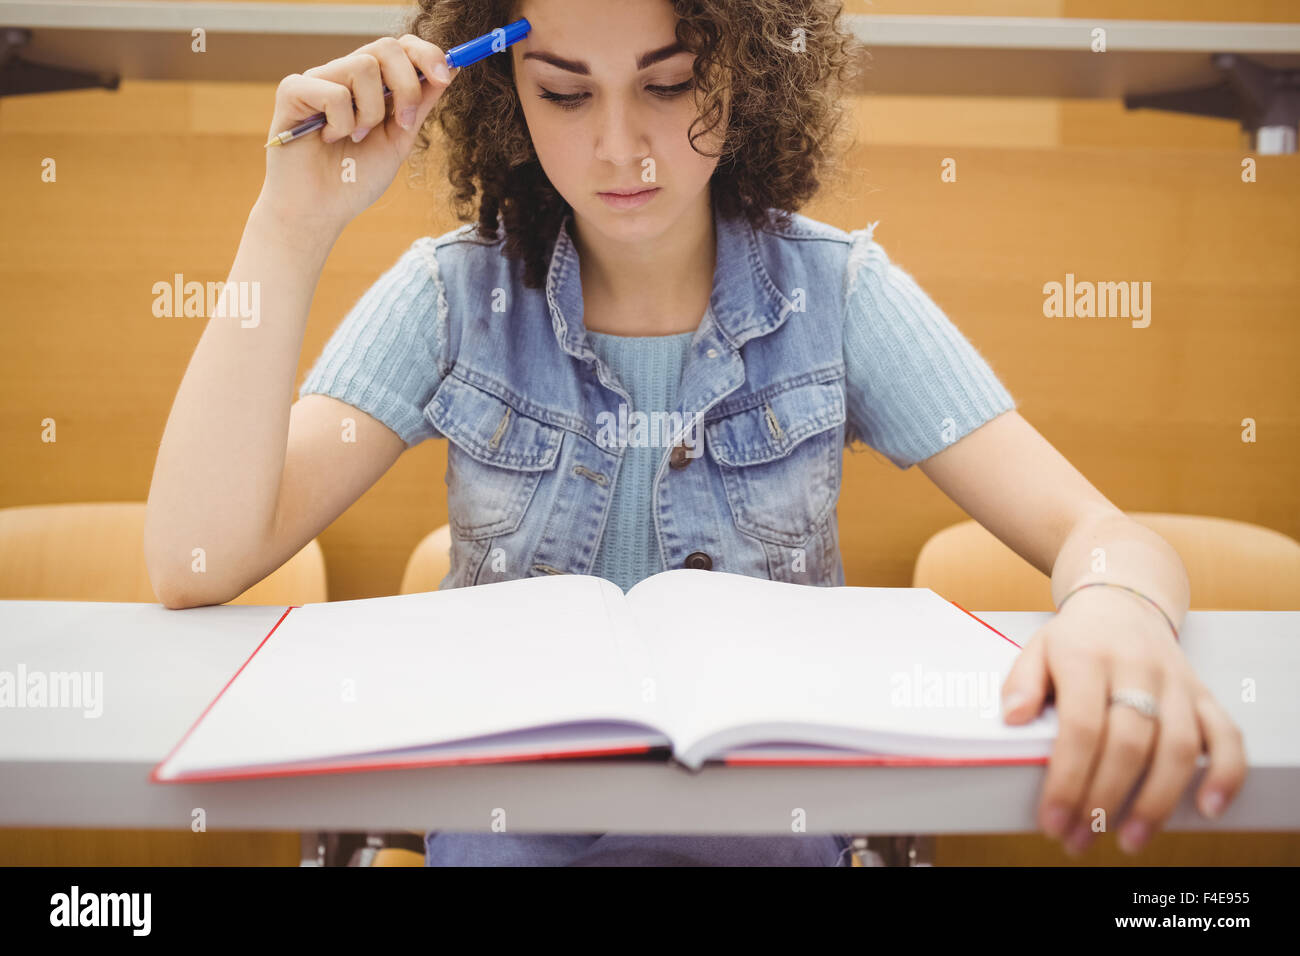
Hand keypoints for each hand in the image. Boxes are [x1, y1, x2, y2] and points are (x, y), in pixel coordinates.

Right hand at [258, 33, 459, 234]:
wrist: (319, 212)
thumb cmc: (354, 179)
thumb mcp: (399, 140)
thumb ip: (420, 104)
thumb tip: (452, 70)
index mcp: (368, 85)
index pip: (400, 48)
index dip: (426, 55)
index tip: (446, 77)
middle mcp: (342, 75)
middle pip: (386, 47)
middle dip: (407, 85)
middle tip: (403, 124)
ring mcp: (317, 80)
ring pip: (363, 66)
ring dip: (371, 113)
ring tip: (355, 138)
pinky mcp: (292, 91)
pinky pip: (333, 91)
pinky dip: (341, 122)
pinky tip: (328, 139)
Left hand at [1001, 585, 1246, 855]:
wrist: (1123, 602)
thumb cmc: (1076, 638)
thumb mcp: (1037, 648)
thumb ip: (1021, 682)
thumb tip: (1012, 717)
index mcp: (1088, 657)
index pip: (1080, 727)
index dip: (1068, 779)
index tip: (1053, 820)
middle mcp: (1136, 668)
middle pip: (1129, 744)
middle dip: (1104, 800)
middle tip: (1081, 838)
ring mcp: (1175, 682)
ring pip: (1178, 746)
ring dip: (1157, 801)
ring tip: (1131, 838)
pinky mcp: (1203, 694)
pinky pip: (1227, 735)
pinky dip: (1225, 774)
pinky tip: (1206, 808)